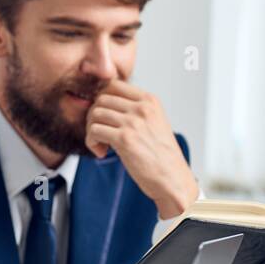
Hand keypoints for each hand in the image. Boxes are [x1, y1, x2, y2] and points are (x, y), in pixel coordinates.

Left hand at [84, 78, 198, 218]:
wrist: (172, 178)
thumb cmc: (162, 156)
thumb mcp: (154, 122)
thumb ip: (134, 110)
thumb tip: (104, 104)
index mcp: (150, 100)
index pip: (114, 85)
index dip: (102, 100)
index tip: (103, 116)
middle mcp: (142, 108)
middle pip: (101, 99)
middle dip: (94, 116)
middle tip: (100, 133)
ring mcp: (133, 122)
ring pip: (95, 114)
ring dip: (92, 130)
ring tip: (102, 144)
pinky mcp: (124, 139)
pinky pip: (94, 131)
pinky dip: (92, 142)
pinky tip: (102, 152)